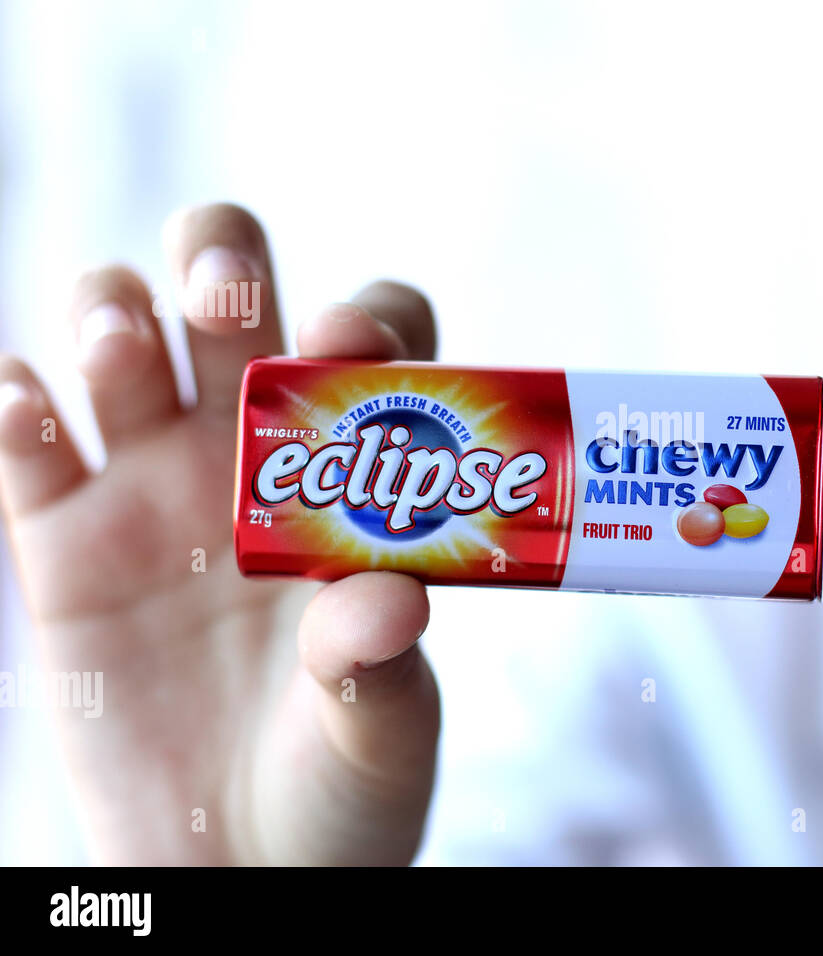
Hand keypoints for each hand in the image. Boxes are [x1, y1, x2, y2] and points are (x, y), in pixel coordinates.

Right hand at [0, 203, 440, 863]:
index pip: (365, 342)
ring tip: (127, 358)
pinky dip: (10, 399)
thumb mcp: (382, 734)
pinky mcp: (59, 542)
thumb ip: (381, 666)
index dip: (363, 317)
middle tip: (222, 299)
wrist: (236, 865)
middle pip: (228, 295)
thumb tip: (389, 600)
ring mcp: (149, 490)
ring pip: (116, 335)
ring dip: (113, 312)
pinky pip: (18, 436)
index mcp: (349, 478)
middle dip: (220, 259)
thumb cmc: (340, 787)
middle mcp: (248, 457)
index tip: (345, 343)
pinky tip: (30, 409)